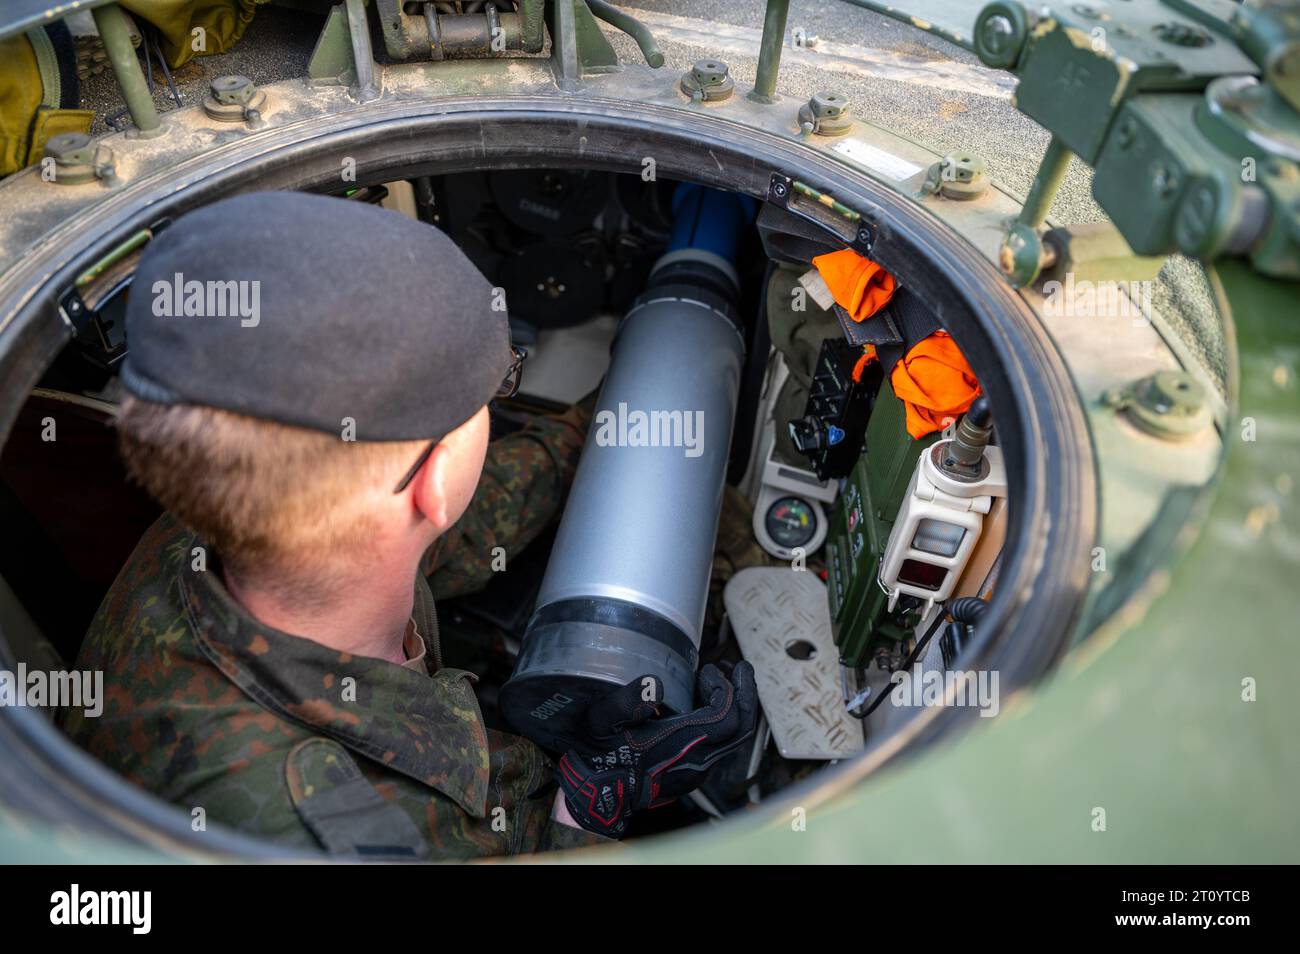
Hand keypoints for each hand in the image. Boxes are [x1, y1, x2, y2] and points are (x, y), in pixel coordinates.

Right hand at [555, 662, 758, 837]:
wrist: (595, 796)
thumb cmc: (598, 757)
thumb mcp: (600, 723)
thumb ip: (624, 703)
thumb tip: (654, 685)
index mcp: (680, 748)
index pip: (725, 717)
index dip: (723, 688)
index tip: (708, 669)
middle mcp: (697, 763)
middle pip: (740, 729)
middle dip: (744, 694)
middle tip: (741, 669)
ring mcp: (698, 771)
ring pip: (734, 739)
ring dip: (734, 707)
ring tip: (723, 681)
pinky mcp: (693, 774)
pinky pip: (721, 746)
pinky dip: (723, 720)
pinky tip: (705, 703)